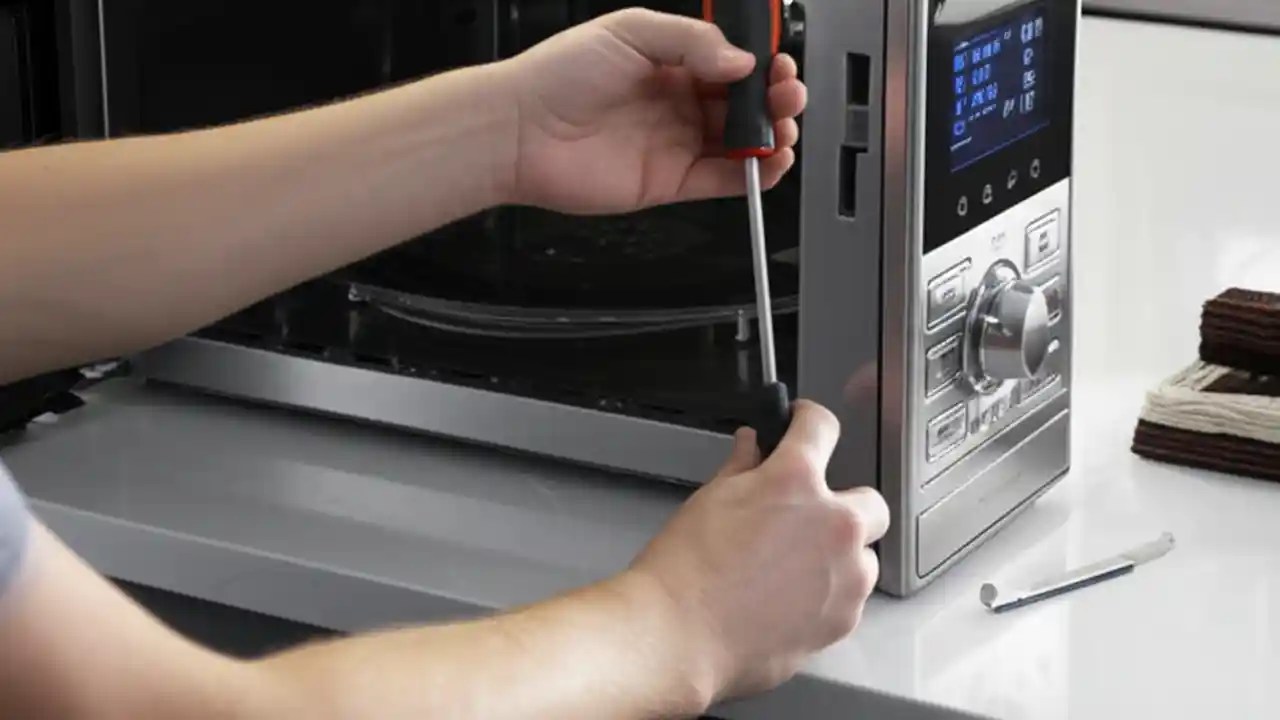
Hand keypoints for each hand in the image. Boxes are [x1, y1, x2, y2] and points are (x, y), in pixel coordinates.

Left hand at [498, 8, 806, 214]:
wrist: (520, 131)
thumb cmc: (558, 75)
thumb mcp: (631, 31)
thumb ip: (691, 41)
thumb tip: (741, 63)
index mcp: (670, 63)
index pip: (732, 65)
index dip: (761, 66)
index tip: (778, 63)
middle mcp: (676, 104)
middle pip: (744, 105)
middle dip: (775, 99)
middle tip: (786, 94)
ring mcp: (675, 144)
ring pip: (740, 144)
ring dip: (773, 136)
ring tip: (785, 127)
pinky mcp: (670, 182)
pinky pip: (723, 181)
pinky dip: (755, 176)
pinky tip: (773, 161)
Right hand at [627, 401, 890, 707]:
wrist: (678, 635)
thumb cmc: (685, 572)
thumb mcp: (711, 499)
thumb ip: (743, 466)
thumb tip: (752, 448)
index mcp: (796, 480)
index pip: (821, 426)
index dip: (808, 418)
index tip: (804, 425)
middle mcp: (833, 523)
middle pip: (869, 500)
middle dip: (843, 504)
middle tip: (807, 517)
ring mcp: (846, 575)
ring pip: (864, 555)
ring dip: (840, 556)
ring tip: (792, 569)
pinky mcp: (844, 618)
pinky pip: (852, 598)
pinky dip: (830, 595)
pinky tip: (790, 599)